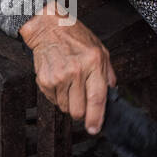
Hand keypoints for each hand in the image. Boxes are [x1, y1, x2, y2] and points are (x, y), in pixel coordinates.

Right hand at [20, 1, 115, 133]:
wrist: (48, 27)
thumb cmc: (75, 37)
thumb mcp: (100, 50)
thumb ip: (108, 74)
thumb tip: (111, 94)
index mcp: (94, 63)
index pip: (97, 99)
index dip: (96, 118)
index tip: (95, 129)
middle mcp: (76, 71)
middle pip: (79, 110)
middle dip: (82, 112)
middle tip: (82, 101)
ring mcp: (59, 76)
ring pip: (65, 108)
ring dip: (69, 102)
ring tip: (70, 84)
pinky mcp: (45, 80)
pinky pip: (53, 101)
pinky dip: (58, 96)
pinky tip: (60, 81)